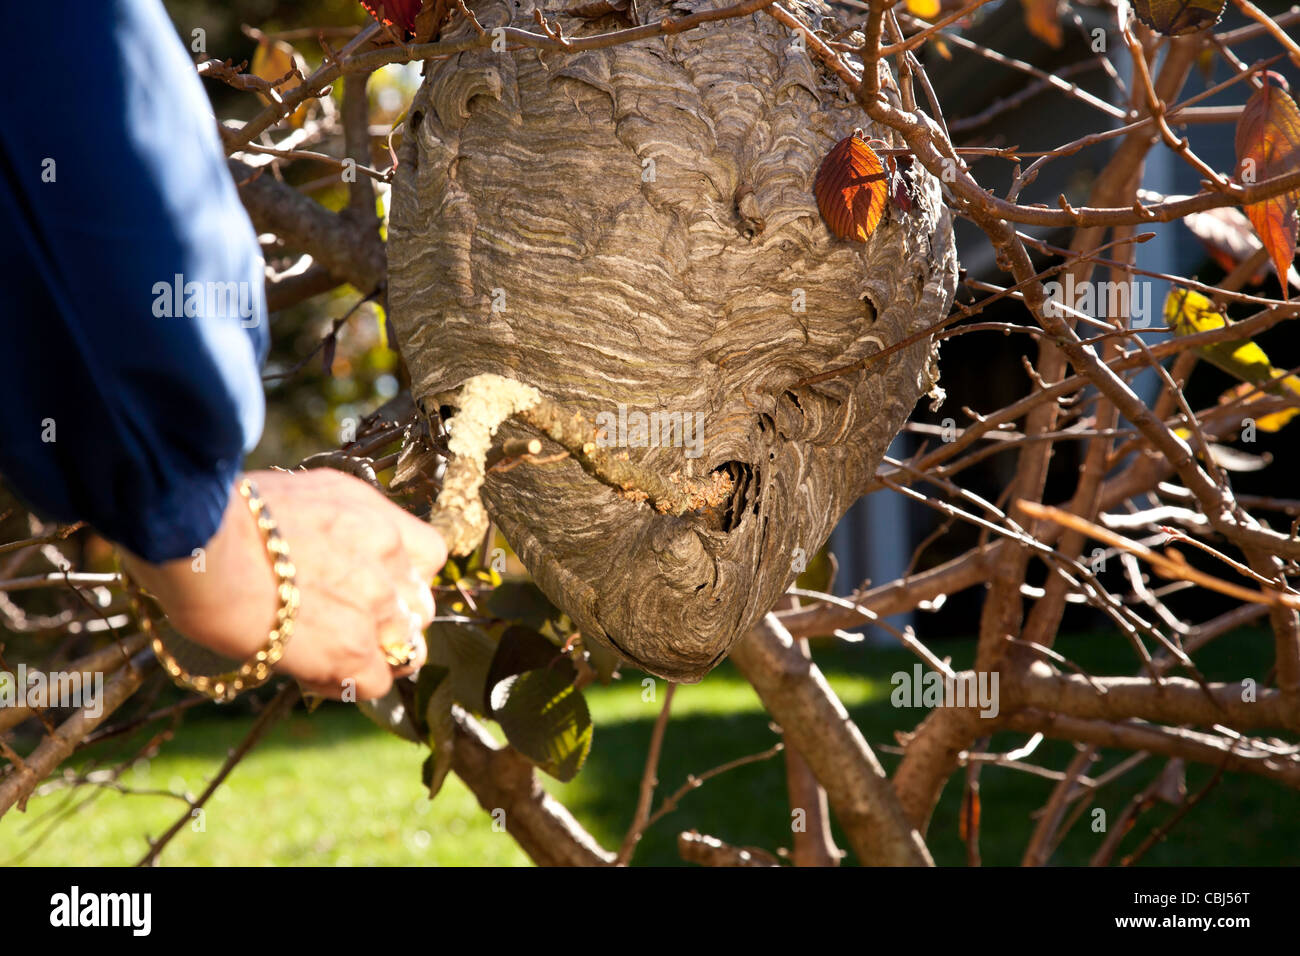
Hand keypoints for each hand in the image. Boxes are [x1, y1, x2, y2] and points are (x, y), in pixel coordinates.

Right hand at [120, 468, 445, 699]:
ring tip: (329, 652)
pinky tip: (309, 672)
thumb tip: (329, 544)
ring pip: (407, 650)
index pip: (429, 556)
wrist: (202, 548)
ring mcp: (376, 607)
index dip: (403, 578)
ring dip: (374, 657)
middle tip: (342, 624)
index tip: (374, 586)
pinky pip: (374, 684)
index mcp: (378, 517)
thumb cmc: (226, 517)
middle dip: (388, 621)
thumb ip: (336, 523)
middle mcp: (388, 559)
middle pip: (418, 607)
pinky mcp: (352, 652)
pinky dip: (344, 684)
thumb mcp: (301, 495)